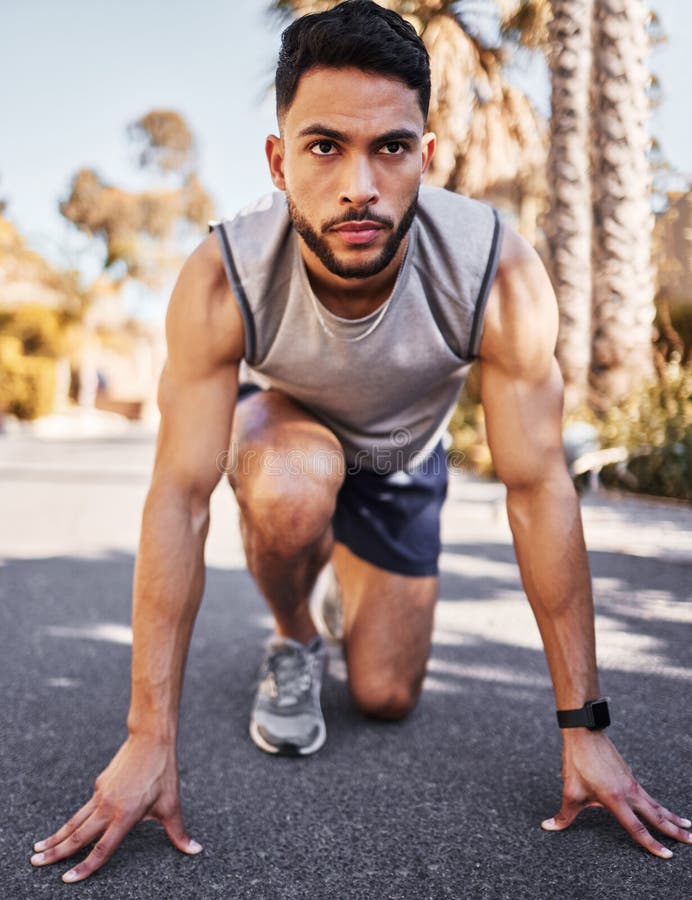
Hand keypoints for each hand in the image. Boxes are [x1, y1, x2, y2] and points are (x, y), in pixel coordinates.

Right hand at [30, 734, 201, 882]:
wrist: (150, 739)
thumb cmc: (163, 773)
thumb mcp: (171, 805)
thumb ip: (178, 832)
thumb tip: (195, 850)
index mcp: (126, 816)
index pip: (102, 849)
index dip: (85, 867)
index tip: (67, 880)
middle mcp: (109, 807)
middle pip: (77, 836)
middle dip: (56, 853)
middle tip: (35, 863)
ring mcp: (101, 795)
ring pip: (74, 821)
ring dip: (56, 836)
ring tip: (38, 849)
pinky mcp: (99, 785)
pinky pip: (85, 808)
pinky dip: (72, 821)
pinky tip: (68, 828)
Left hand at [541, 730, 691, 857]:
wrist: (584, 733)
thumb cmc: (577, 762)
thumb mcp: (569, 791)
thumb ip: (563, 815)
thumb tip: (548, 827)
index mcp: (615, 799)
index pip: (637, 828)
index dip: (652, 844)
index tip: (667, 855)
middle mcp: (628, 791)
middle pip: (656, 815)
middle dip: (675, 830)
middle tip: (691, 840)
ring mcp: (631, 781)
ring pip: (655, 803)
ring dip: (671, 816)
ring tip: (687, 826)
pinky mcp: (628, 774)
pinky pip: (647, 794)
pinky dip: (658, 804)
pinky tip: (660, 809)